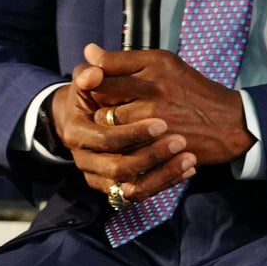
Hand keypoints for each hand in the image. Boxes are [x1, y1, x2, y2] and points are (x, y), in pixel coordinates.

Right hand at [51, 56, 194, 200]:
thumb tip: (94, 72)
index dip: (133, 133)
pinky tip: (188, 168)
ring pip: (132, 187)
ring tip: (189, 157)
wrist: (91, 119)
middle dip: (151, 155)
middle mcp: (86, 160)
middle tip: (180, 140)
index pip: (105, 140)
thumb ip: (91, 75)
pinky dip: (166, 181)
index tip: (162, 123)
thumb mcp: (90, 81)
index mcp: (77, 134)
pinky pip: (142, 193)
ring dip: (163, 173)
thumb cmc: (94, 95)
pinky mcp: (117, 188)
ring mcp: (101, 177)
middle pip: (119, 167)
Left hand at [81, 43, 255, 166]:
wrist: (232, 124)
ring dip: (109, 126)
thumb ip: (125, 59)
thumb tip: (89, 52)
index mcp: (157, 65)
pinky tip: (131, 141)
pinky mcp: (159, 142)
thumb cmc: (194, 92)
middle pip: (102, 98)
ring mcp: (157, 118)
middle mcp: (156, 89)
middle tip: (111, 107)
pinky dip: (121, 144)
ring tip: (122, 125)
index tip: (93, 84)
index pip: (105, 70)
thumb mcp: (166, 64)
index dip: (93, 80)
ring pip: (108, 123)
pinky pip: (122, 144)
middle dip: (101, 105)